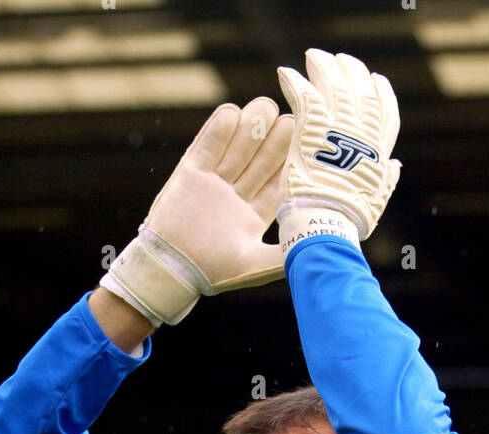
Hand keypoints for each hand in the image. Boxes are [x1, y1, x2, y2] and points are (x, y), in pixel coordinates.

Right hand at [101, 97, 294, 326]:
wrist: (170, 270)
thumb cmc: (212, 272)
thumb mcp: (254, 265)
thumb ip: (281, 256)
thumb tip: (318, 251)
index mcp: (252, 217)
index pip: (275, 185)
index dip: (289, 165)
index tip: (304, 146)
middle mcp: (234, 198)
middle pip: (258, 163)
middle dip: (273, 142)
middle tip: (290, 119)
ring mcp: (212, 184)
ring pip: (234, 151)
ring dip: (249, 129)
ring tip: (265, 107)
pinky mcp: (189, 175)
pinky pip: (205, 147)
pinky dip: (217, 131)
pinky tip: (231, 112)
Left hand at [275, 49, 400, 254]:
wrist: (327, 225)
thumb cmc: (349, 221)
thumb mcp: (376, 200)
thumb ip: (386, 178)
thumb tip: (395, 164)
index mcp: (379, 150)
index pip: (385, 112)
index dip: (381, 94)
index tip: (375, 79)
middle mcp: (362, 134)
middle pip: (360, 91)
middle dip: (351, 72)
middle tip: (341, 60)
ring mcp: (338, 129)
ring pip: (334, 86)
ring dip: (323, 68)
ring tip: (314, 57)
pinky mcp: (312, 130)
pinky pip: (304, 96)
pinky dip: (294, 82)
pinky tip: (285, 72)